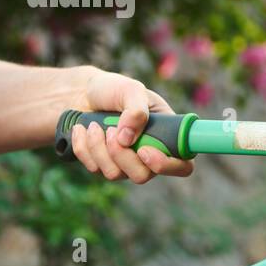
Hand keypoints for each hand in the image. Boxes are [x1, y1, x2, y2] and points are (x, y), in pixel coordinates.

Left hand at [69, 69, 194, 182]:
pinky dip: (83, 146)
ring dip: (99, 147)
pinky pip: (93, 168)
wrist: (83, 93)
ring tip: (93, 124)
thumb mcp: (131, 89)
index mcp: (166, 137)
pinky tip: (82, 129)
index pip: (183, 166)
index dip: (167, 165)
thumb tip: (127, 139)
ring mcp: (124, 164)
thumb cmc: (114, 89)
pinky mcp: (102, 166)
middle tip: (111, 130)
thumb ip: (136, 110)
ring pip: (114, 174)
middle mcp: (148, 155)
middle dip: (122, 155)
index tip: (144, 150)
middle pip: (142, 176)